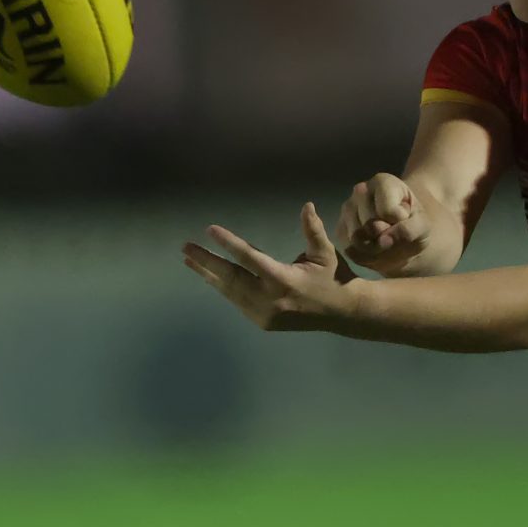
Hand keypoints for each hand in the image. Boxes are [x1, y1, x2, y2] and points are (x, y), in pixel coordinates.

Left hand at [181, 203, 360, 332]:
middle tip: (185, 247)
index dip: (228, 243)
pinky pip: (237, 301)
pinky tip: (209, 275)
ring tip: (189, 260)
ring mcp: (264, 313)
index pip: (249, 257)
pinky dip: (223, 287)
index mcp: (285, 279)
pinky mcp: (262, 321)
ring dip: (208, 274)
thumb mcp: (325, 252)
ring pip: (230, 291)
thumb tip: (306, 205)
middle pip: (231, 277)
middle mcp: (270, 299)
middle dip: (206, 261)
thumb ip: (313, 230)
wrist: (341, 313)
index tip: (210, 230)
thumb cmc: (333, 277)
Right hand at [336, 173, 432, 274]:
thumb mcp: (423, 226)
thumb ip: (409, 230)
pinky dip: (366, 257)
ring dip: (376, 251)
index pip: (388, 211)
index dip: (400, 224)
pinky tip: (376, 251)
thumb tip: (383, 240)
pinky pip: (351, 251)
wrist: (402, 233)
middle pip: (370, 226)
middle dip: (386, 239)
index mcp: (383, 182)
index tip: (406, 220)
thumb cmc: (413, 224)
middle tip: (397, 235)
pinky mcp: (339, 229)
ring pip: (357, 240)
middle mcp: (359, 191)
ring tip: (387, 243)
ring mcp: (347, 210)